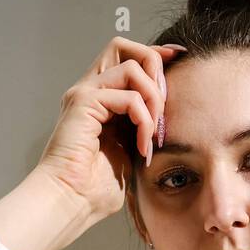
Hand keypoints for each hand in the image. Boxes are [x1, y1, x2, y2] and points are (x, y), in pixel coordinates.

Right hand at [35, 37, 185, 222]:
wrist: (70, 203)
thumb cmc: (94, 190)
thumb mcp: (129, 153)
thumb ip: (141, 130)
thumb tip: (165, 119)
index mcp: (100, 102)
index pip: (128, 59)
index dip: (155, 56)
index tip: (179, 62)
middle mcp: (90, 92)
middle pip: (124, 46)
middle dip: (154, 66)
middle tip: (164, 104)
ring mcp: (84, 94)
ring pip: (132, 66)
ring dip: (153, 98)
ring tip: (153, 133)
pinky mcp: (83, 103)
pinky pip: (128, 95)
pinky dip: (143, 119)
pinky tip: (142, 146)